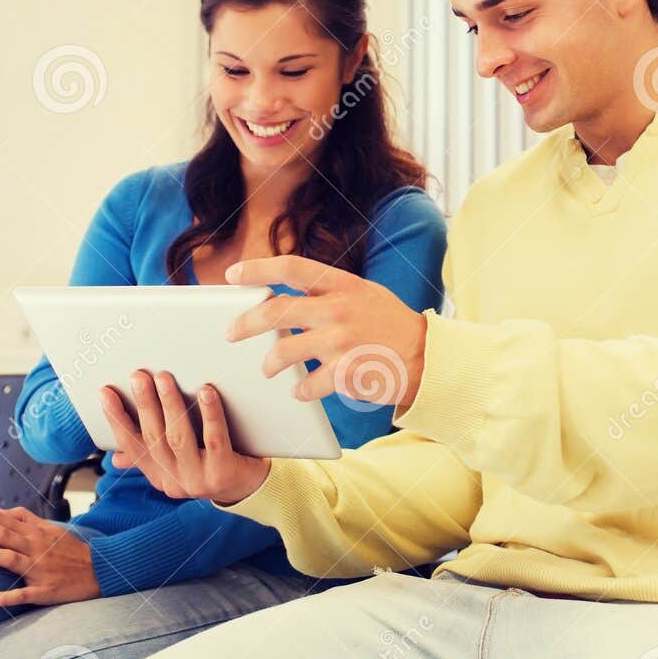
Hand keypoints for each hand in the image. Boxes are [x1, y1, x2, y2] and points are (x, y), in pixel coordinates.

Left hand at [0, 504, 100, 606]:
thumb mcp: (51, 529)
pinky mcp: (45, 591)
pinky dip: (3, 597)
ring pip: (9, 557)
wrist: (101, 570)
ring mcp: (40, 569)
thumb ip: (27, 520)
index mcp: (35, 532)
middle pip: (0, 533)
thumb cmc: (72, 551)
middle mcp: (35, 547)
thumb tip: (1, 511)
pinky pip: (23, 594)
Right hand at [100, 371, 269, 504]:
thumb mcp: (180, 463)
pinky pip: (214, 439)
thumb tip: (115, 455)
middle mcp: (174, 481)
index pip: (131, 445)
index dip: (116, 419)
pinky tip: (206, 391)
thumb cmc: (214, 464)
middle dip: (144, 404)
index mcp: (159, 476)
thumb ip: (151, 457)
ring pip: (178, 437)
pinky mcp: (223, 473)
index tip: (104, 392)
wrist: (252, 488)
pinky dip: (209, 414)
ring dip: (170, 405)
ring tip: (163, 377)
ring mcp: (198, 480)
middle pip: (154, 438)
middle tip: (138, 376)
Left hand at [225, 255, 426, 407]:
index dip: (257, 269)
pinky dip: (299, 390)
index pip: (291, 267)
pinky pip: (306, 385)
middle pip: (276, 311)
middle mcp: (338, 309)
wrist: (427, 358)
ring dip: (269, 363)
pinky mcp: (344, 372)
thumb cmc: (390, 324)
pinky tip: (299, 391)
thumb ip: (328, 293)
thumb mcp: (363, 294)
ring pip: (283, 352)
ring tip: (267, 368)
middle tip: (230, 332)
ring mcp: (340, 341)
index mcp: (342, 284)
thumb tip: (281, 300)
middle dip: (245, 322)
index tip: (232, 275)